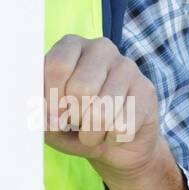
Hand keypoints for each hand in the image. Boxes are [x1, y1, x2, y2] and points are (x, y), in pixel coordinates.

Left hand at [42, 34, 161, 180]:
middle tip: (75, 122)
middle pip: (80, 88)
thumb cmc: (74, 125)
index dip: (51, 98)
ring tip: (92, 133)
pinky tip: (113, 133)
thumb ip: (41, 114)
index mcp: (71, 45)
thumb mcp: (50, 120)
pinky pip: (123, 124)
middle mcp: (100, 48)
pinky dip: (112, 139)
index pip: (57, 66)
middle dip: (74, 117)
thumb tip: (43, 117)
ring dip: (91, 134)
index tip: (52, 115)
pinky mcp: (146, 89)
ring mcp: (127, 66)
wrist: (114, 144)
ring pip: (102, 110)